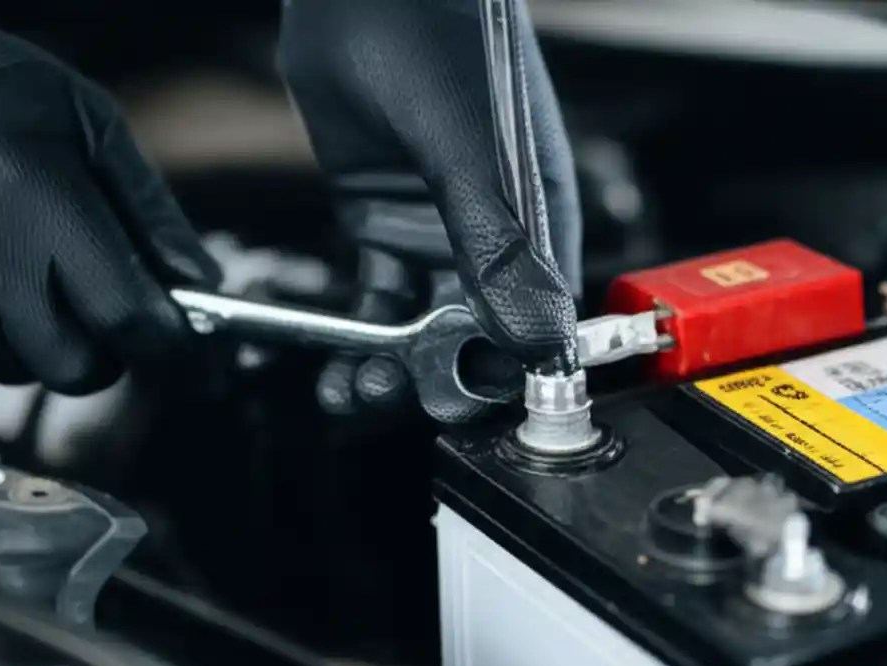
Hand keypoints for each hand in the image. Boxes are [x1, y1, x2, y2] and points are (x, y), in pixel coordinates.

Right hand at [0, 0, 220, 393]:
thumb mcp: (86, 123)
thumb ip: (149, 209)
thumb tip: (200, 284)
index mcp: (44, 204)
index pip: (127, 318)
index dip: (166, 345)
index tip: (176, 345)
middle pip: (73, 368)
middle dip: (104, 353)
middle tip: (101, 313)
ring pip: (12, 373)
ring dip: (37, 347)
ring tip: (26, 281)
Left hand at [279, 0, 581, 378]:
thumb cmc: (436, 33)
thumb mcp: (471, 149)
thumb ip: (496, 246)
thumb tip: (536, 338)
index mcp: (541, 208)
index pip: (545, 308)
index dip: (519, 364)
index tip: (485, 406)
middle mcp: (496, 226)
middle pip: (482, 325)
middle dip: (446, 372)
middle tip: (407, 401)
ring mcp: (437, 225)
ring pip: (425, 320)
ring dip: (396, 363)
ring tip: (356, 394)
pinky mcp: (382, 219)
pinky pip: (377, 293)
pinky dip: (360, 331)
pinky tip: (340, 362)